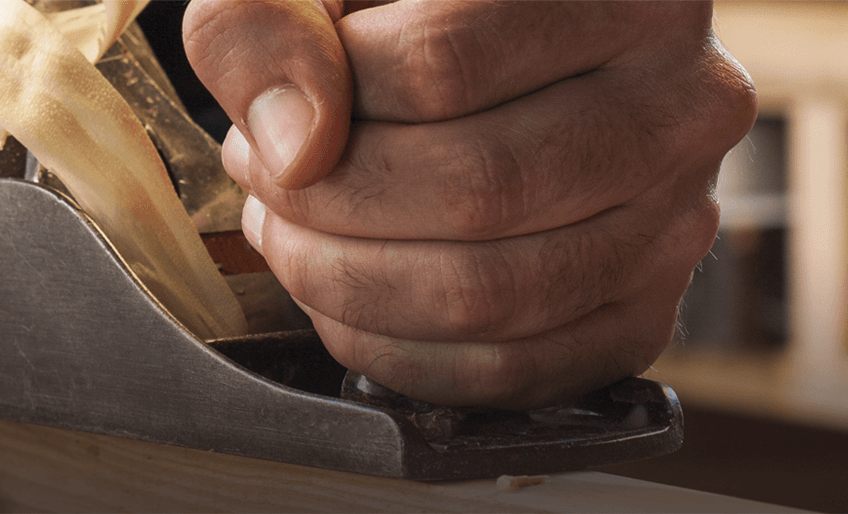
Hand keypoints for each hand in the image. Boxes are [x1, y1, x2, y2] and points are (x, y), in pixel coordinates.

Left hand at [183, 0, 756, 407]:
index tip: (270, 114)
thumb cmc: (390, 21)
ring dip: (347, 280)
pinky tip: (341, 297)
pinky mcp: (644, 315)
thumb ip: (264, 27)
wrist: (467, 67)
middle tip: (267, 182)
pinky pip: (510, 372)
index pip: (442, 68)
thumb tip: (295, 150)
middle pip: (476, 189)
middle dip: (329, 203)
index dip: (322, 106)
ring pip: (491, 292)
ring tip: (292, 230)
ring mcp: (680, 219)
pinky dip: (393, 350)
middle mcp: (684, 102)